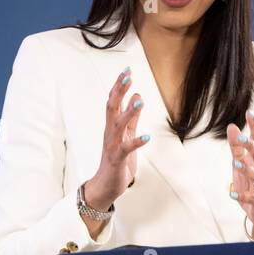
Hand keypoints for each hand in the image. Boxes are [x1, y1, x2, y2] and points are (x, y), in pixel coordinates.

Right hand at [82, 68, 149, 237]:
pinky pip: (126, 149)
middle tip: (128, 75)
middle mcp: (109, 133)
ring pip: (118, 125)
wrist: (106, 185)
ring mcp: (112, 145)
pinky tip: (147, 136)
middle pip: (112, 107)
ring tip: (140, 101)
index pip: (113, 101)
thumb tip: (136, 95)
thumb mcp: (126, 135)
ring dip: (129, 113)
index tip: (127, 69)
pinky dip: (136, 142)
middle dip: (119, 91)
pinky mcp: (117, 159)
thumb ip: (132, 117)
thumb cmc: (117, 160)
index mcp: (112, 126)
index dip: (119, 86)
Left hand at [228, 112, 253, 239]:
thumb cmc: (252, 185)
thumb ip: (236, 148)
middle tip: (242, 139)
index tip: (249, 113)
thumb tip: (232, 126)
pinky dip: (242, 195)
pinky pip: (252, 197)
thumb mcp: (241, 164)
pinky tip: (231, 193)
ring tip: (236, 163)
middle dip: (252, 147)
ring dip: (247, 169)